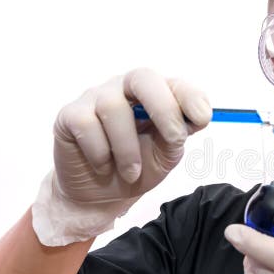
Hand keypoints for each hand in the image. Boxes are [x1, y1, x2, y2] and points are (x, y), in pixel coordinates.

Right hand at [32, 67, 210, 246]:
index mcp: (155, 95)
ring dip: (128, 149)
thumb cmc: (137, 168)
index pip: (174, 83)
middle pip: (143, 78)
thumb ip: (178, 134)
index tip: (202, 119)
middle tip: (174, 138)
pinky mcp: (70, 115)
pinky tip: (103, 165)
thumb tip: (195, 117)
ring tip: (132, 172)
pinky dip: (100, 153)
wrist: (100, 195)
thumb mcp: (165, 155)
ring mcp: (96, 98)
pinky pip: (87, 125)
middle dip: (164, 107)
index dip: (190, 96)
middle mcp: (125, 89)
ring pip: (113, 108)